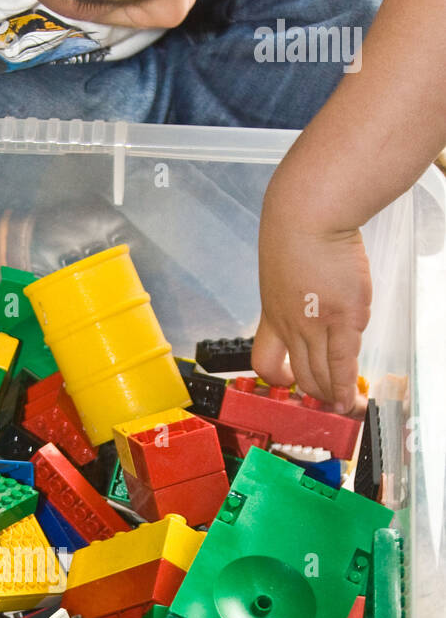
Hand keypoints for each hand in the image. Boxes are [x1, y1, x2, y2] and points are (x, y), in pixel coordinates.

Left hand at [252, 191, 371, 413]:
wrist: (309, 212)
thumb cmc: (298, 229)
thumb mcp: (282, 266)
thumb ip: (294, 288)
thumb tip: (312, 293)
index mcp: (272, 313)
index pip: (265, 360)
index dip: (279, 376)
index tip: (291, 382)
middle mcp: (290, 325)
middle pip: (299, 373)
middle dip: (313, 393)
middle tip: (327, 402)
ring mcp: (316, 324)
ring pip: (321, 374)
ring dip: (332, 394)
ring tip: (343, 405)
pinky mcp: (344, 317)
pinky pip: (343, 363)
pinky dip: (346, 385)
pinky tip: (351, 397)